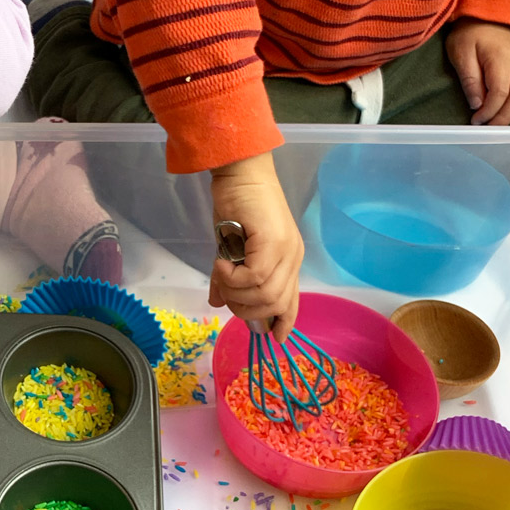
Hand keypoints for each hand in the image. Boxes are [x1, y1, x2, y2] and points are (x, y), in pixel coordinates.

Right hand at [209, 152, 302, 339]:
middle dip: (245, 309)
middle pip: (274, 304)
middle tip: (224, 293)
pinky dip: (232, 277)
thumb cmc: (237, 205)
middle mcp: (292, 258)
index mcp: (288, 261)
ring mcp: (285, 250)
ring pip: (264, 294)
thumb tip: (216, 302)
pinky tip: (220, 263)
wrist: (240, 171)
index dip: (283, 323)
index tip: (271, 337)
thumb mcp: (231, 249)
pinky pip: (254, 276)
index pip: (292, 302)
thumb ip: (229, 277)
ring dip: (236, 292)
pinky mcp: (272, 241)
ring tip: (220, 275)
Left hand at [446, 18, 509, 127]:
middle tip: (494, 130)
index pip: (501, 91)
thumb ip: (470, 79)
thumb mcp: (460, 55)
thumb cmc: (469, 38)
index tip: (477, 121)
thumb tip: (476, 104)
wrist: (485, 18)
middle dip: (508, 116)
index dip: (490, 110)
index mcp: (501, 58)